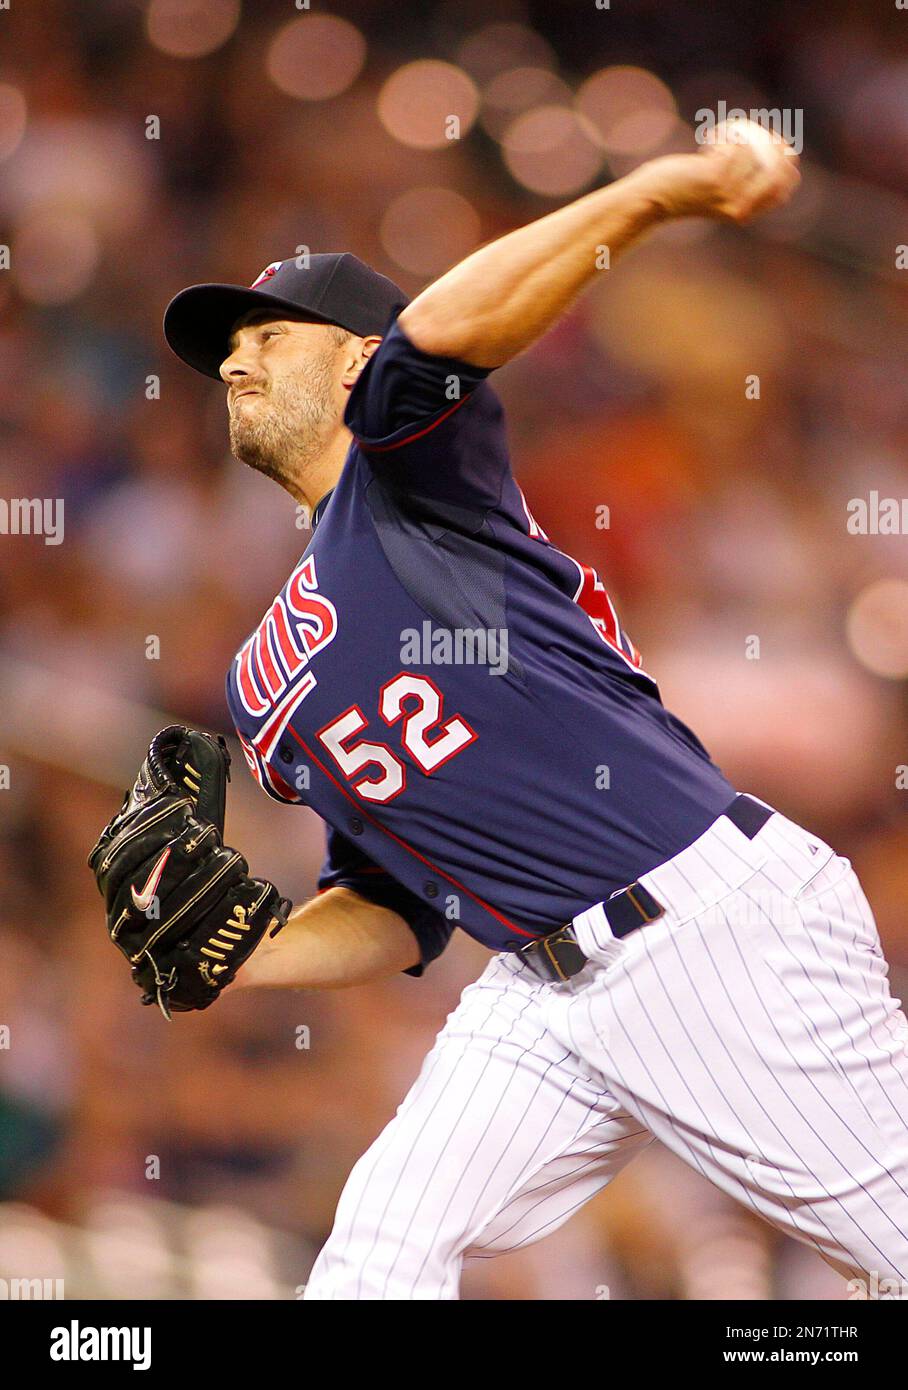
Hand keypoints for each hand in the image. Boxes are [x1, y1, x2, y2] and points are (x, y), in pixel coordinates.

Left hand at [634, 118, 800, 223]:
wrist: (655, 199)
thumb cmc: (685, 192)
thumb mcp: (719, 192)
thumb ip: (744, 181)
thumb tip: (780, 152)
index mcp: (745, 213)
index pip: (783, 189)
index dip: (788, 165)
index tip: (780, 148)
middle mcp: (740, 206)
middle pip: (778, 170)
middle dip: (777, 148)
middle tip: (765, 135)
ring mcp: (729, 192)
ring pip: (756, 153)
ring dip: (745, 136)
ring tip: (726, 137)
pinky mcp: (717, 176)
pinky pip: (737, 143)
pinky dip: (726, 134)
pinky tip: (713, 137)